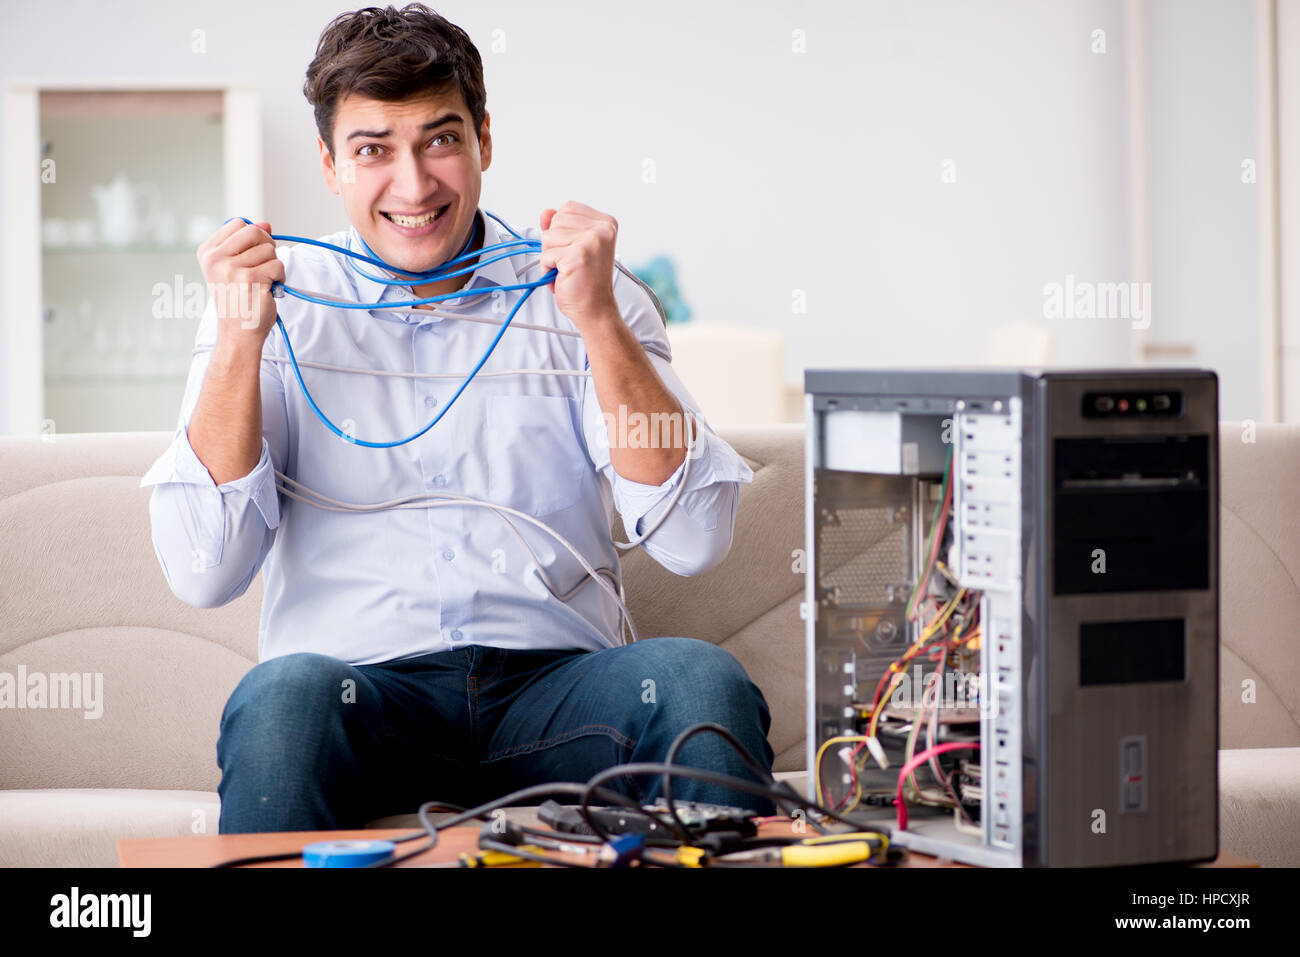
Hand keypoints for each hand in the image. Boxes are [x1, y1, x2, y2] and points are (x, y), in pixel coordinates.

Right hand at [197, 219, 284, 352]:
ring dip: (274, 266)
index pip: (238, 223)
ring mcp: (231, 268)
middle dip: (267, 246)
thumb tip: (266, 224)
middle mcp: (215, 258)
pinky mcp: (249, 279)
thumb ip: (248, 243)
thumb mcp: (236, 267)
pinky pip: (277, 265)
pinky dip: (280, 278)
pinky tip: (269, 289)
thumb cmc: (239, 300)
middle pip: (254, 231)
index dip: (254, 236)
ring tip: (263, 282)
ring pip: (269, 249)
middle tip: (264, 266)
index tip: (253, 254)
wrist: (238, 332)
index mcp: (208, 252)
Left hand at [538, 201, 620, 331]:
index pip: (567, 208)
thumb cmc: (586, 280)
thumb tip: (545, 212)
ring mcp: (591, 241)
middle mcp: (602, 229)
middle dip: (555, 244)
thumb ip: (560, 226)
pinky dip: (548, 269)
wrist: (595, 309)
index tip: (575, 249)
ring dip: (551, 257)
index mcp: (605, 223)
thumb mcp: (574, 246)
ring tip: (567, 270)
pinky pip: (546, 255)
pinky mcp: (578, 256)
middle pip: (555, 221)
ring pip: (547, 237)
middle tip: (571, 262)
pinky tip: (564, 277)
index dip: (562, 230)